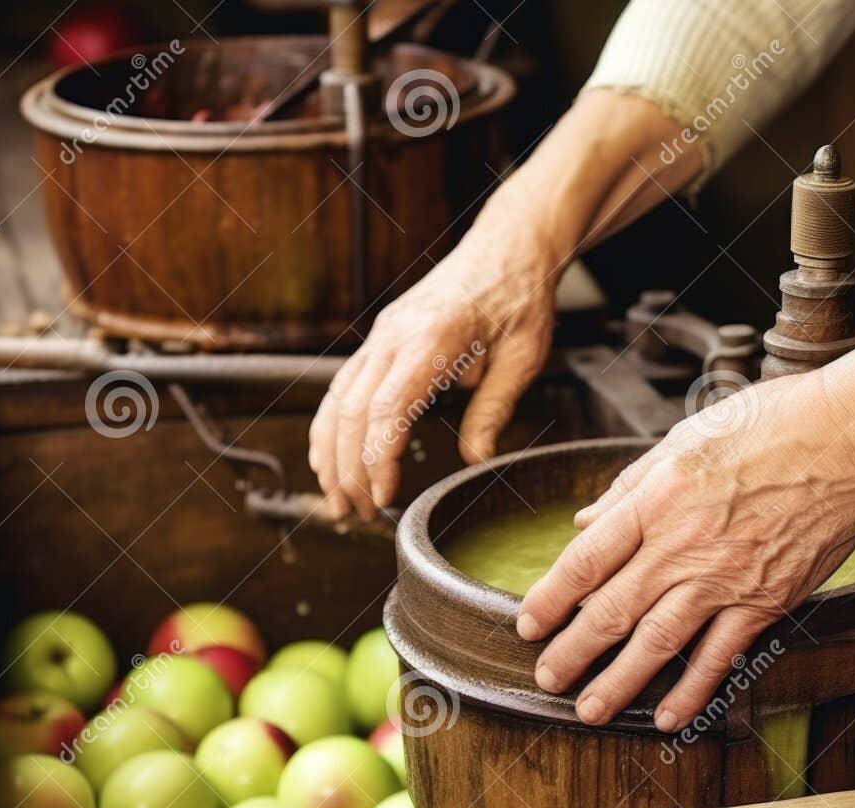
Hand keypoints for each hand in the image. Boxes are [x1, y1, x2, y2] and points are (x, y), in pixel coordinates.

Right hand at [309, 198, 559, 518]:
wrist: (509, 247)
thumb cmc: (519, 296)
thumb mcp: (524, 357)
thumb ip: (494, 409)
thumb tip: (475, 460)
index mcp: (432, 339)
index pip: (387, 408)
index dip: (377, 457)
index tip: (383, 496)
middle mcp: (395, 334)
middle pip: (353, 410)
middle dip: (347, 468)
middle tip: (357, 513)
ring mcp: (382, 334)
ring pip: (338, 398)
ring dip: (330, 452)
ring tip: (336, 498)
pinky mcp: (381, 338)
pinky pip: (344, 385)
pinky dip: (332, 424)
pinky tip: (331, 456)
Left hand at [516, 374, 854, 729]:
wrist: (852, 438)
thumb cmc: (773, 423)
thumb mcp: (687, 437)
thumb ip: (631, 484)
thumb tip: (587, 519)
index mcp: (657, 499)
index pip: (585, 560)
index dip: (550, 598)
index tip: (529, 624)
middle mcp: (682, 545)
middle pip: (609, 611)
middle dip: (571, 653)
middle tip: (547, 679)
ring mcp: (724, 579)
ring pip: (656, 644)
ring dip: (617, 683)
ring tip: (589, 710)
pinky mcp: (765, 601)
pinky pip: (719, 657)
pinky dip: (692, 691)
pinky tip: (669, 715)